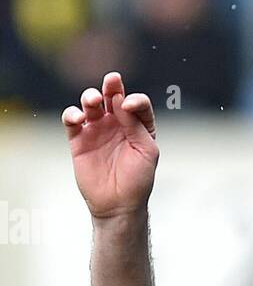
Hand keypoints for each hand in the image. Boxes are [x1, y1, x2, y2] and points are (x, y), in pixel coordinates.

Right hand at [63, 71, 157, 219]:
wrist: (118, 204)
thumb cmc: (138, 180)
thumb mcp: (147, 151)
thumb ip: (136, 125)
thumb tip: (121, 101)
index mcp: (138, 126)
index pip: (137, 104)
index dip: (134, 100)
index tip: (128, 106)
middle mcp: (117, 124)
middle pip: (113, 97)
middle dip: (112, 86)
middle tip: (112, 81)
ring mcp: (97, 130)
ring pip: (90, 104)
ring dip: (90, 97)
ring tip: (93, 101)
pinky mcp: (79, 140)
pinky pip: (72, 120)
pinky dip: (72, 114)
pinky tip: (78, 118)